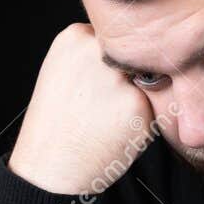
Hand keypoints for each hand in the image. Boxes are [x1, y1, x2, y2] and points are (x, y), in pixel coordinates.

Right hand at [8, 23, 166, 194]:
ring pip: (145, 82)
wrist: (51, 166)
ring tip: (104, 119)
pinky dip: (140, 121)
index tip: (93, 84)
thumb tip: (135, 49)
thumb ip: (93, 54)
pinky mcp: (138, 106)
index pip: (113, 40)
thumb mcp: (63, 71)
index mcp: (75, 37)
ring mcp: (119, 79)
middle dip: (124, 80)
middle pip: (132, 58)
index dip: (109, 66)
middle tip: (99, 105)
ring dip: (134, 99)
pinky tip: (114, 132)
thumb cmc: (57, 122)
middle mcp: (97, 52)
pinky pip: (152, 107)